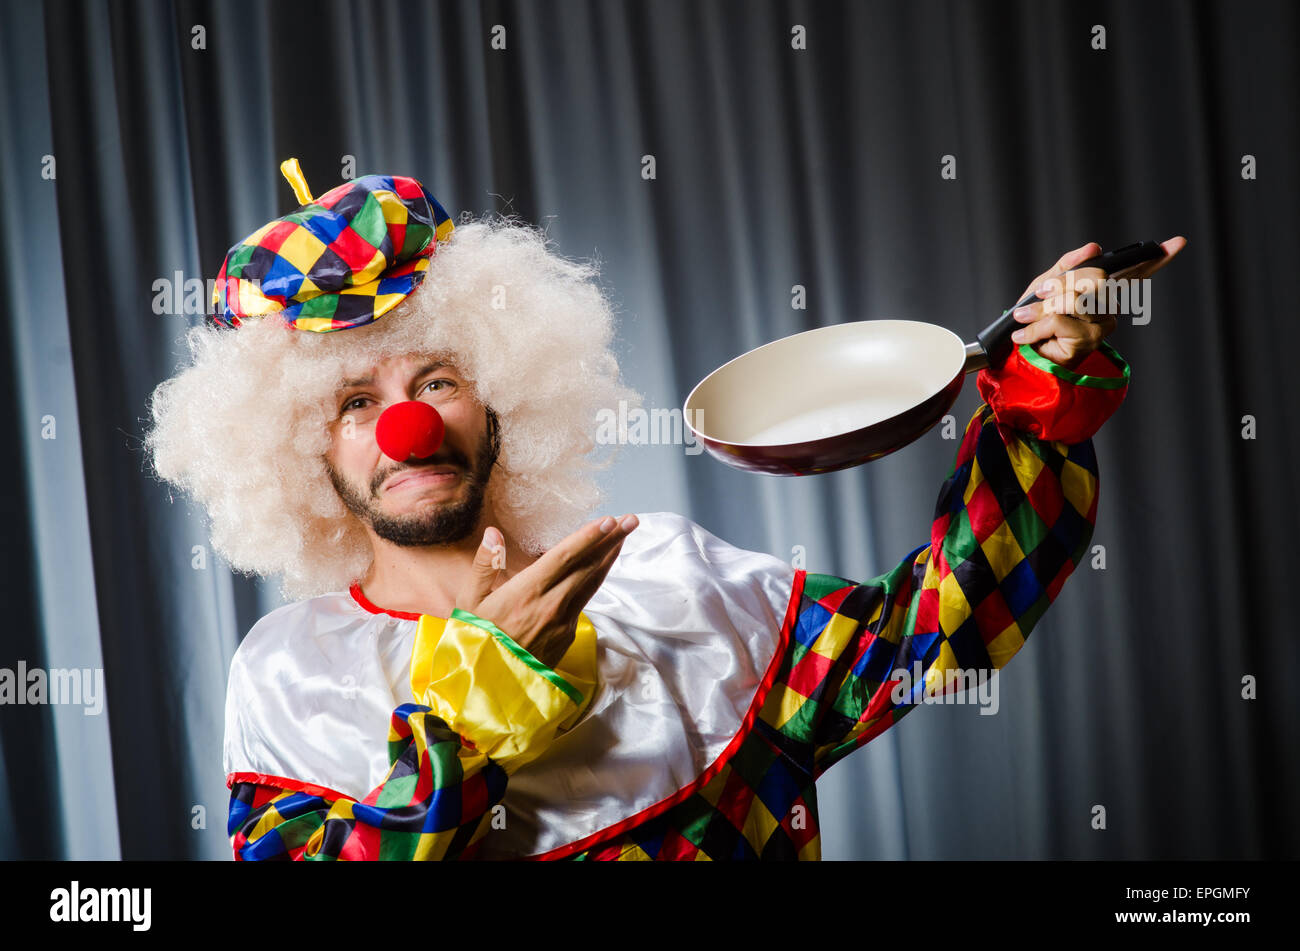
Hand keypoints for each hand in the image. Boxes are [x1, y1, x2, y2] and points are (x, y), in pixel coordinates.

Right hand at [453, 514, 638, 668]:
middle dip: (612, 541)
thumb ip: (485, 564)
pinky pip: (583, 603)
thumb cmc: (474, 643)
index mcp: (527, 591)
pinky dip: (593, 582)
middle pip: (588, 567)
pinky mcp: (567, 637)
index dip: (590, 537)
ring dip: (608, 559)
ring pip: (591, 585)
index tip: (611, 520)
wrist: (486, 690)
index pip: (566, 556)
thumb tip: (493, 533)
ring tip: (622, 538)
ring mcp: (564, 623)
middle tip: (631, 521)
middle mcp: (552, 605)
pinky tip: (597, 570)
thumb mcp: (470, 602)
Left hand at [1010, 236, 1185, 368]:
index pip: (1134, 273)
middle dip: (1061, 283)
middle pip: (1095, 280)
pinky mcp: (1088, 341)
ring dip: (1042, 308)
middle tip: (1039, 293)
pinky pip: (1060, 322)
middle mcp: (1109, 308)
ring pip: (1076, 301)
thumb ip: (1068, 265)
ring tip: (1023, 316)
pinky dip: (1035, 326)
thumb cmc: (1037, 319)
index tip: (1177, 243)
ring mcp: (1102, 325)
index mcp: (1104, 291)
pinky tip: (1022, 335)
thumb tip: (1095, 246)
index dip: (1156, 259)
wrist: (1022, 353)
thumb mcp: (1046, 285)